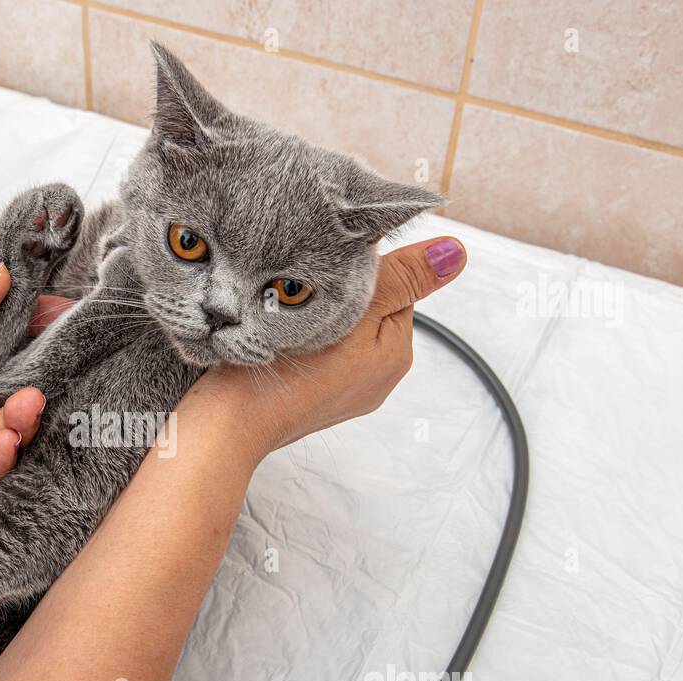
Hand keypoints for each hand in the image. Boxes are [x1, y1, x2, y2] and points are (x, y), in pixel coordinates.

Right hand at [191, 236, 467, 460]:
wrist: (227, 426)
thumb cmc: (283, 372)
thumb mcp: (346, 313)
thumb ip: (400, 280)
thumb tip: (454, 253)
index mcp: (395, 353)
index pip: (396, 286)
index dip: (361, 269)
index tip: (323, 271)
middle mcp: (378, 376)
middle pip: (368, 306)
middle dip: (339, 291)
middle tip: (300, 290)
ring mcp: (345, 390)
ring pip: (340, 326)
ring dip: (317, 311)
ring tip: (285, 312)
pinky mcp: (314, 396)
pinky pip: (320, 350)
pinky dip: (302, 335)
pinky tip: (279, 335)